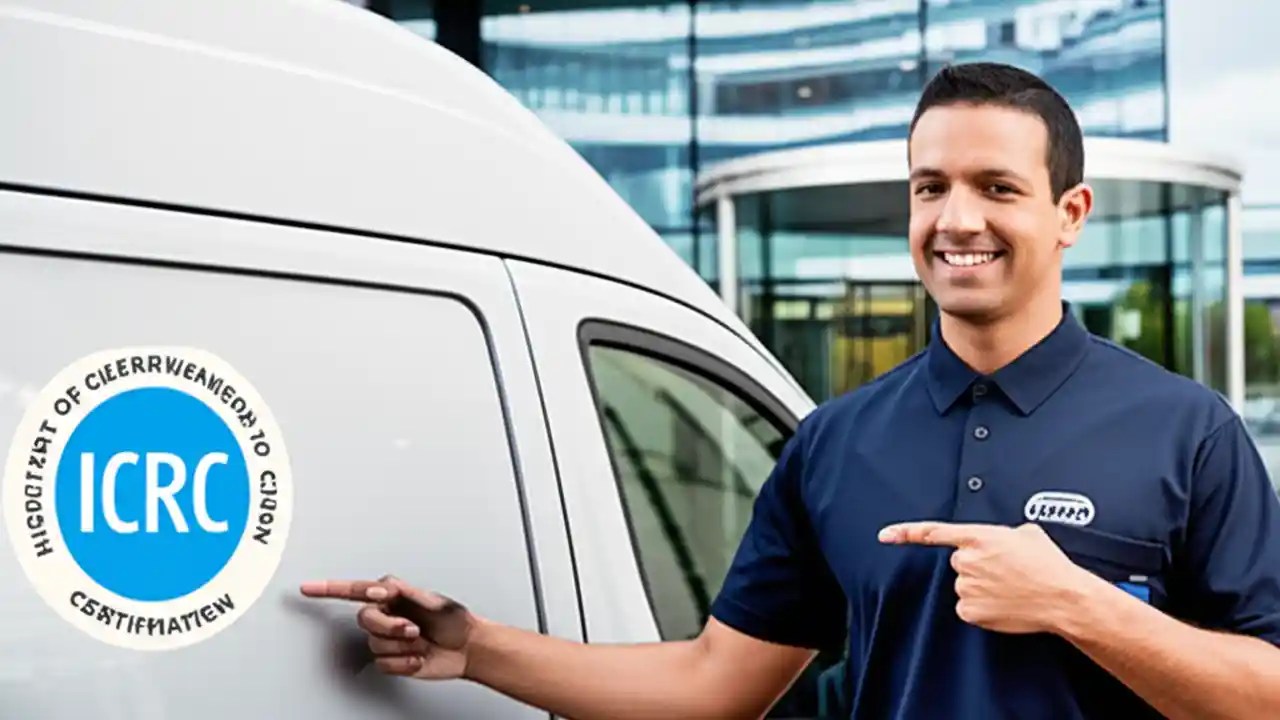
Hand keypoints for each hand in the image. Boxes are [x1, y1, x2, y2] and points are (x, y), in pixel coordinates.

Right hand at [301, 575, 477, 679]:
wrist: (467, 648)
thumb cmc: (454, 621)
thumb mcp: (431, 599)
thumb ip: (401, 591)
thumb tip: (377, 587)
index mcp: (393, 596)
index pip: (355, 590)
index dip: (329, 589)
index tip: (308, 588)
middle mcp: (387, 615)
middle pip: (365, 619)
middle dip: (389, 625)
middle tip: (413, 628)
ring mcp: (388, 638)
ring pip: (374, 643)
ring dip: (400, 644)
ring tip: (421, 641)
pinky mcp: (391, 659)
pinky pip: (383, 663)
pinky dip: (403, 661)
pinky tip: (419, 655)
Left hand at [878, 521, 1098, 634]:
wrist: (1062, 597)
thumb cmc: (1049, 566)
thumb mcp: (1028, 534)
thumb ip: (1001, 533)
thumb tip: (1001, 541)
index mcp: (979, 537)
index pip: (934, 533)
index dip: (906, 533)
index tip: (885, 535)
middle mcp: (968, 561)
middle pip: (959, 563)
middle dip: (976, 566)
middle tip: (1004, 572)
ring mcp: (967, 587)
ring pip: (965, 586)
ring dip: (981, 587)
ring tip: (1010, 588)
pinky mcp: (971, 610)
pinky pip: (968, 607)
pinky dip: (982, 607)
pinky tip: (1004, 604)